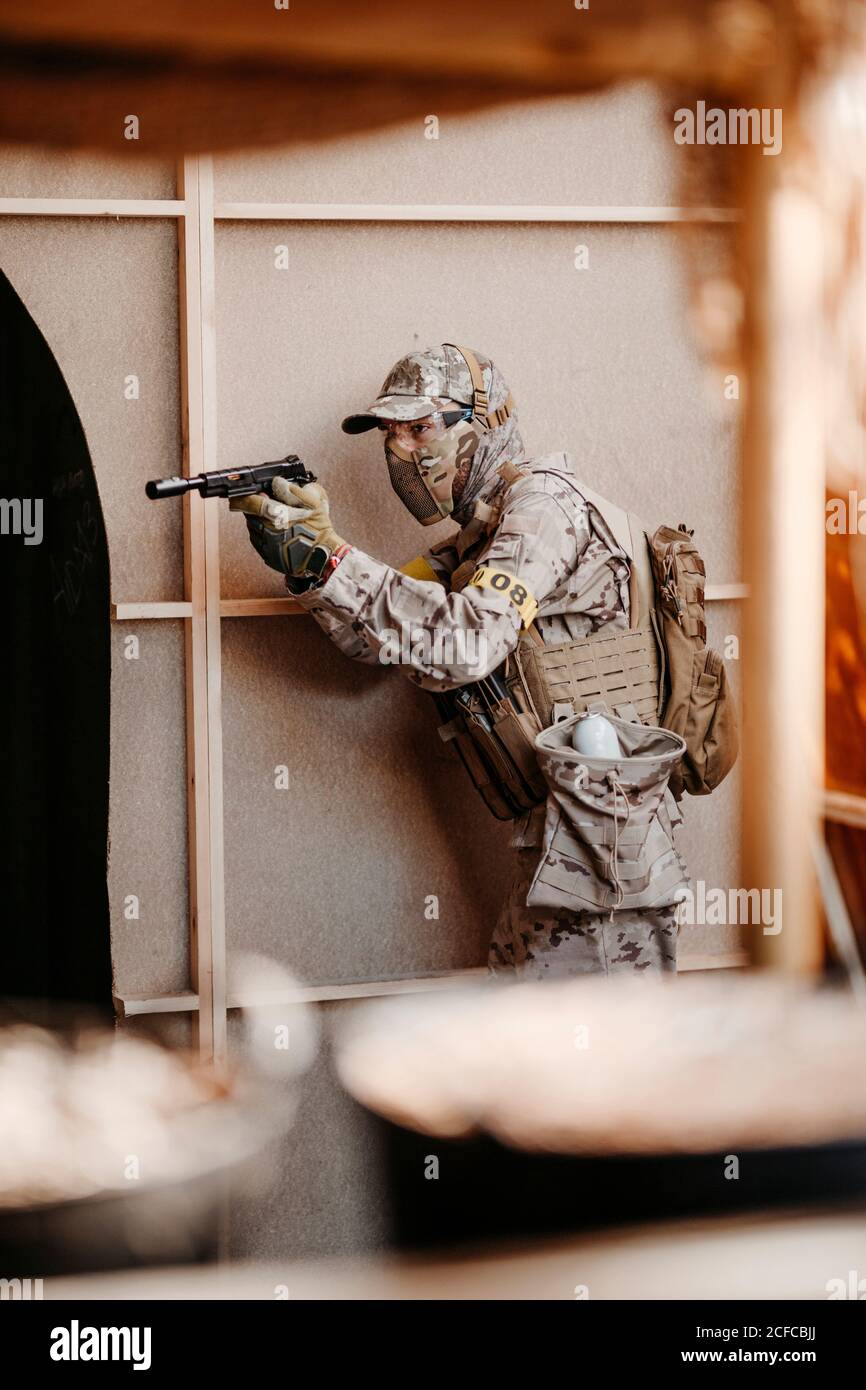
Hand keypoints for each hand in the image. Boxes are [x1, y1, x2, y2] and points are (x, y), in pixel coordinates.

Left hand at [230, 478, 345, 579]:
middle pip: (249, 514)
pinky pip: (258, 542)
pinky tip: (278, 534)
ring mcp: (265, 546)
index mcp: (275, 516)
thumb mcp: (312, 503)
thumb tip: (278, 482)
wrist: (323, 558)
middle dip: (257, 508)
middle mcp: (266, 531)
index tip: (252, 494)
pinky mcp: (268, 556)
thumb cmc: (319, 531)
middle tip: (272, 506)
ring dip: (260, 521)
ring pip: (253, 528)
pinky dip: (264, 536)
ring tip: (277, 521)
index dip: (245, 495)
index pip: (247, 502)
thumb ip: (293, 490)